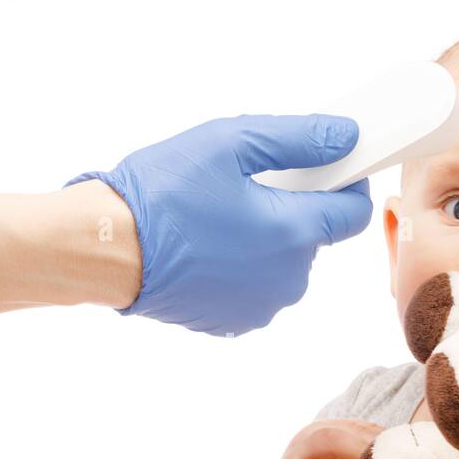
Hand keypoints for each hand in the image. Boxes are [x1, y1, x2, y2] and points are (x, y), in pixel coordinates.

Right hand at [66, 114, 372, 335]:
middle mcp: (287, 279)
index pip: (353, 213)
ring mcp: (261, 305)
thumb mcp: (231, 143)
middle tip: (248, 185)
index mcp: (293, 234)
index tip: (326, 166)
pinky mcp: (234, 322)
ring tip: (220, 216)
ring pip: (285, 263)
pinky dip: (242, 265)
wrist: (105, 248)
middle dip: (295, 208)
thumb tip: (347, 136)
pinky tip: (208, 245)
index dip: (346, 184)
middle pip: (316, 236)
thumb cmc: (162, 193)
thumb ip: (299, 138)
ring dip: (268, 238)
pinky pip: (256, 286)